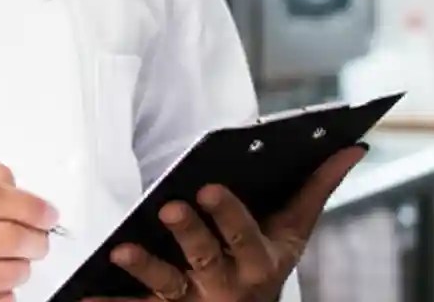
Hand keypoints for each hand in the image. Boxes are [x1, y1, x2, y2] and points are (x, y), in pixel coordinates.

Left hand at [88, 145, 367, 301]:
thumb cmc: (266, 264)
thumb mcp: (293, 235)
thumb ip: (317, 189)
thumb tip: (352, 146)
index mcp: (261, 260)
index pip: (245, 236)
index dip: (228, 214)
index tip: (208, 187)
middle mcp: (228, 285)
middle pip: (205, 257)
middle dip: (190, 233)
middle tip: (168, 207)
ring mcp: (192, 301)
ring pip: (167, 284)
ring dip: (144, 268)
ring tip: (120, 250)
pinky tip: (81, 294)